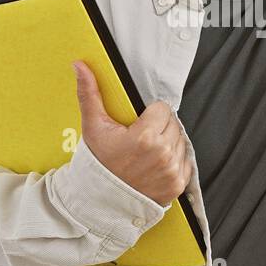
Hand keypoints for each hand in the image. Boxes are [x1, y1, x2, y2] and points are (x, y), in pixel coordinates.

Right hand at [72, 60, 190, 206]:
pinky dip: (174, 161)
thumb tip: (80, 65)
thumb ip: (90, 93)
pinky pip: (185, 160)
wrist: (102, 200)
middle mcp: (162, 153)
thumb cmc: (99, 163)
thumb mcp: (93, 127)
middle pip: (173, 124)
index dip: (150, 114)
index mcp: (145, 136)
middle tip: (141, 139)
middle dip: (159, 127)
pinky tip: (156, 165)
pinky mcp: (178, 183)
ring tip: (147, 153)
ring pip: (180, 140)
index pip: (163, 109)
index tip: (138, 125)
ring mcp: (172, 170)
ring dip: (168, 143)